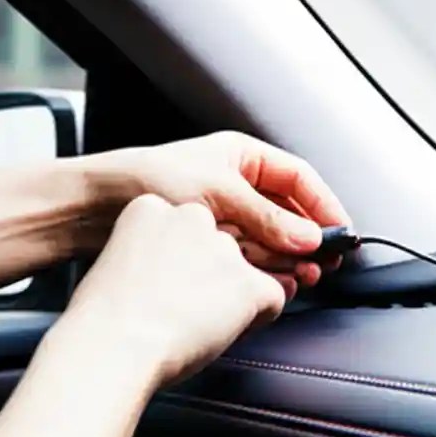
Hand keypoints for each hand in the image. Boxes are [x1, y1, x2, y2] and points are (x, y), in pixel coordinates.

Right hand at [55, 194, 286, 386]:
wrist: (110, 347)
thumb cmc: (104, 321)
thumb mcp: (121, 266)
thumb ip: (155, 256)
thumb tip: (184, 274)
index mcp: (153, 208)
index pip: (189, 229)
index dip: (182, 265)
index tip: (166, 288)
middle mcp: (193, 217)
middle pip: (222, 247)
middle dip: (212, 280)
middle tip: (184, 311)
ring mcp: (224, 248)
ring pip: (249, 272)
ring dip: (233, 298)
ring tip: (199, 324)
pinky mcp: (249, 282)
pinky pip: (274, 297)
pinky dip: (257, 319)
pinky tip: (224, 331)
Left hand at [78, 132, 350, 290]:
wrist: (93, 205)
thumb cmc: (146, 179)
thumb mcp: (218, 194)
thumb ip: (267, 219)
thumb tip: (307, 238)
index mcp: (240, 156)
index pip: (299, 179)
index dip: (324, 205)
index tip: (342, 232)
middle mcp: (234, 182)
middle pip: (287, 211)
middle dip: (308, 237)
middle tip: (325, 262)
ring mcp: (221, 212)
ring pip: (269, 235)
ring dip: (288, 255)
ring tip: (304, 276)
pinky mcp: (205, 240)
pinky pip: (245, 253)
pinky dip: (262, 266)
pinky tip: (273, 280)